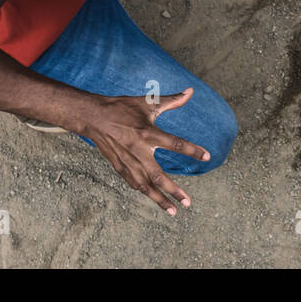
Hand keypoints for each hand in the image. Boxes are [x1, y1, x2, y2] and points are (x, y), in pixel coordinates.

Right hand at [82, 88, 208, 214]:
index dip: (192, 150)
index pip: (175, 143)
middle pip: (159, 176)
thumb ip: (172, 100)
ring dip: (159, 199)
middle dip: (174, 191)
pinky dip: (145, 192)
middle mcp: (138, 150)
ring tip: (174, 210)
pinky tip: (155, 199)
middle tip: (188, 202)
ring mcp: (128, 161)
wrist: (93, 117)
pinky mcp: (119, 166)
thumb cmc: (122, 108)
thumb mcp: (147, 103)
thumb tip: (191, 91)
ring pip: (146, 185)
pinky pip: (134, 183)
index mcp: (147, 133)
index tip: (207, 157)